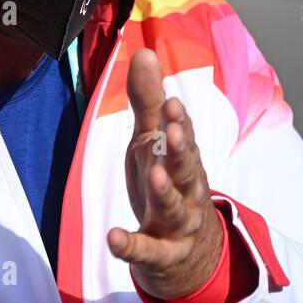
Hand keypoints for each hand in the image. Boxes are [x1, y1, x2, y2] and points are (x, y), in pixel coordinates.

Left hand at [107, 49, 224, 300]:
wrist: (186, 252)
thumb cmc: (166, 181)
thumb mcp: (152, 141)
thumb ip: (148, 101)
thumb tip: (144, 51)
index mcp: (184, 158)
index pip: (186, 137)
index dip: (181, 122)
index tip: (174, 103)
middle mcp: (187, 189)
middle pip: (188, 168)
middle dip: (182, 149)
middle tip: (172, 130)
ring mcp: (178, 223)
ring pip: (176, 208)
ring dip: (166, 191)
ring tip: (153, 174)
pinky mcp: (162, 252)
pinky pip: (148, 250)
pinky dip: (132, 245)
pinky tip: (113, 237)